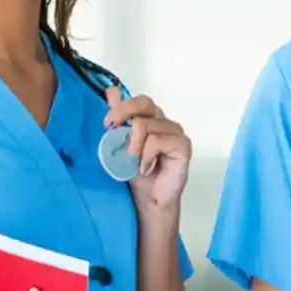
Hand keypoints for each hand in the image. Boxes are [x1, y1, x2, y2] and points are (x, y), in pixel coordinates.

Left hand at [102, 86, 190, 213]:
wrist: (148, 200)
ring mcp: (175, 132)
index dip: (121, 107)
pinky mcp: (183, 146)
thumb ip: (118, 118)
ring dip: (134, 146)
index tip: (107, 124)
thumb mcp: (119, 143)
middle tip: (112, 131)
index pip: (137, 100)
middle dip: (124, 114)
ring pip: (146, 125)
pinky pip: (158, 141)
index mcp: (149, 117)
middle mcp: (163, 121)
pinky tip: (146, 168)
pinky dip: (146, 155)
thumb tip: (111, 91)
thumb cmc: (134, 173)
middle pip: (144, 103)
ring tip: (133, 162)